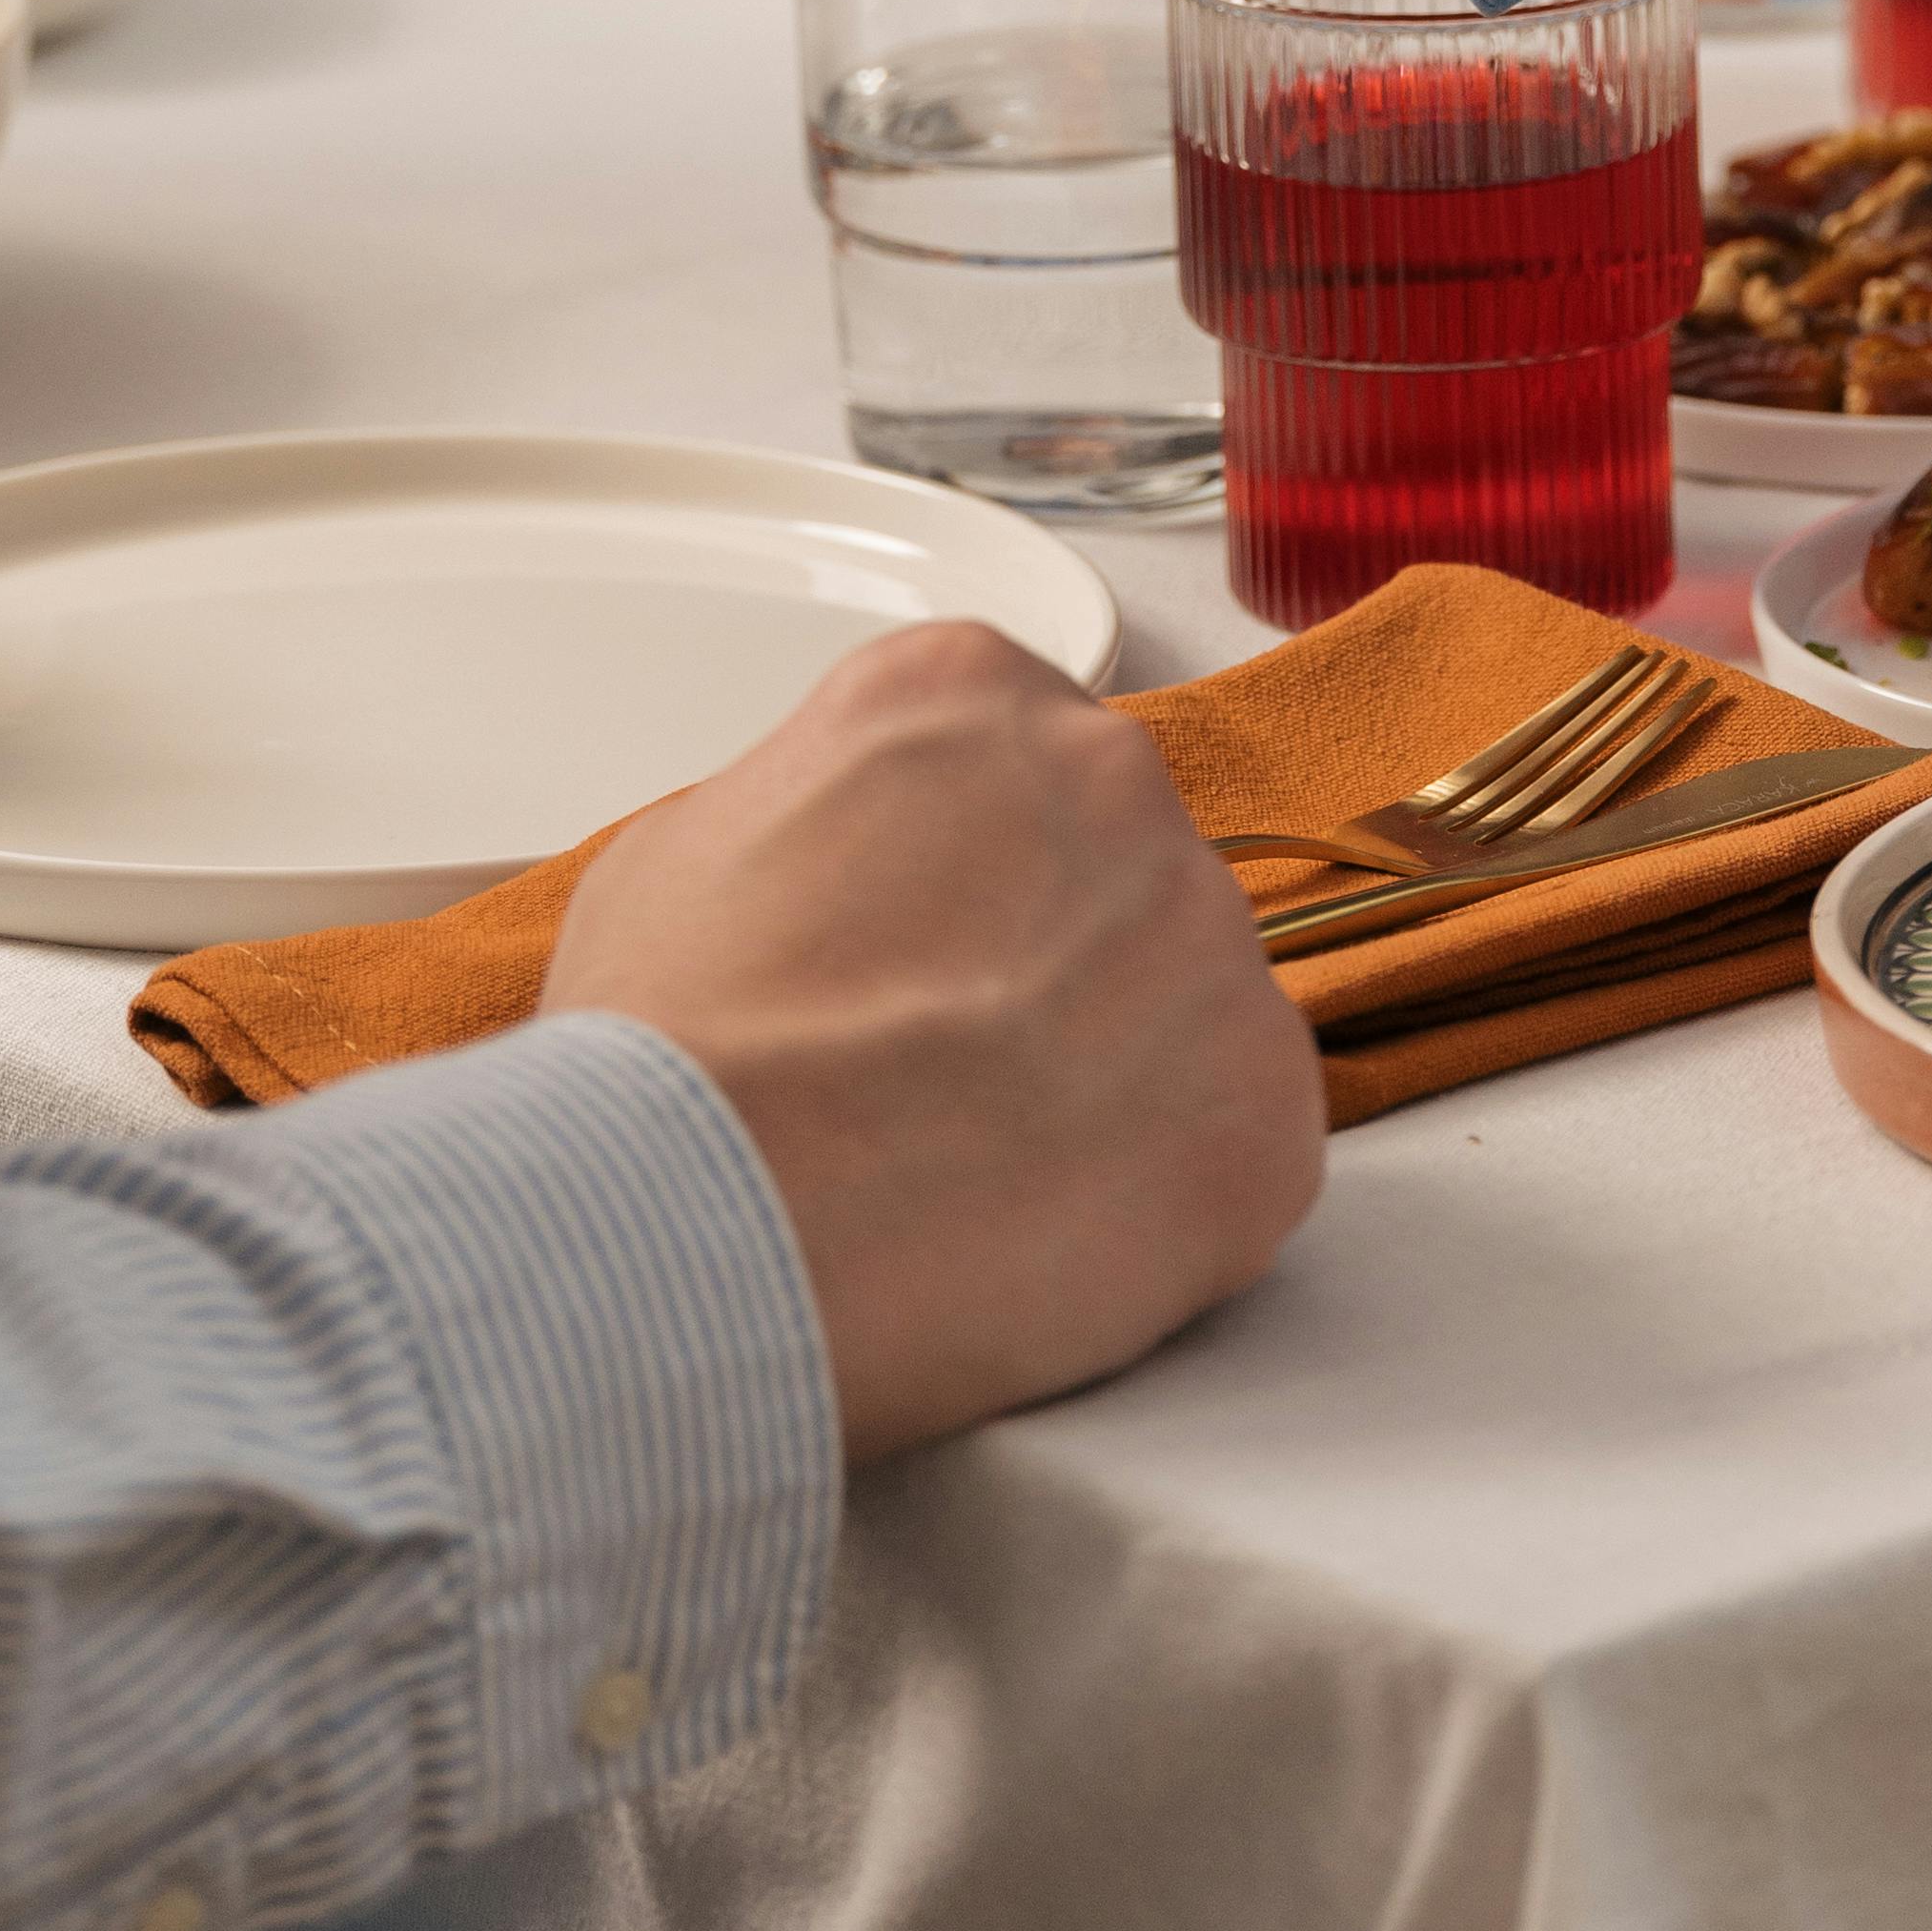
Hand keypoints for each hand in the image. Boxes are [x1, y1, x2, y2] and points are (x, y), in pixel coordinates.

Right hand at [556, 624, 1323, 1454]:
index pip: (1005, 766)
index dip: (953, 882)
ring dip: (1108, 1084)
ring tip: (976, 1170)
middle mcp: (1116, 777)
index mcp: (969, 690)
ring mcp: (1212, 939)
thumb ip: (812, 822)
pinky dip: (1160, 1204)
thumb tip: (845, 885)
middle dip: (1046, 972)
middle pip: (1112, 875)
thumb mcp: (681, 849)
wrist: (705, 1214)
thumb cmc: (665, 1046)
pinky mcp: (1266, 1106)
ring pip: (1184, 1012)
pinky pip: (1237, 1148)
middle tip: (941, 1072)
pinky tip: (1041, 1239)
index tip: (909, 957)